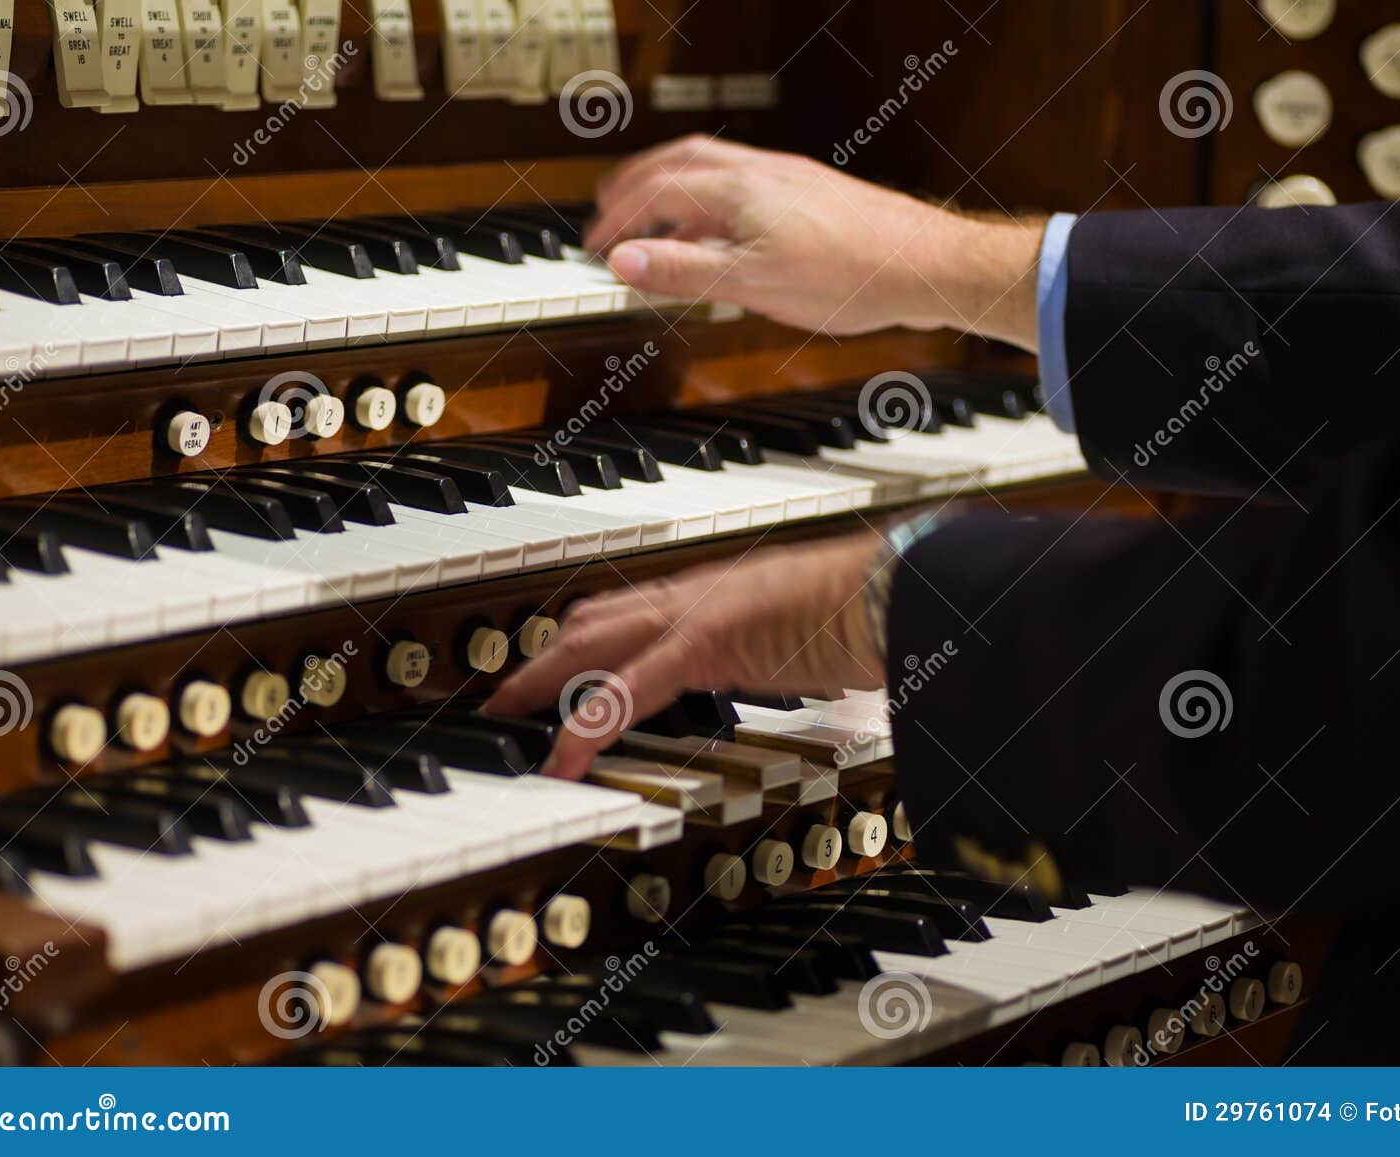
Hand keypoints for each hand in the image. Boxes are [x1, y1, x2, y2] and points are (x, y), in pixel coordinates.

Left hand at [485, 534, 884, 779]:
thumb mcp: (812, 634)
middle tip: (498, 697)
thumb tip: (805, 674)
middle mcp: (694, 594)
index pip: (628, 608)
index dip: (579, 637)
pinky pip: (627, 692)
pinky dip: (586, 727)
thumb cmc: (874, 608)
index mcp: (717, 592)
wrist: (901, 586)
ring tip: (504, 722)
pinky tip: (559, 759)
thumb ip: (792, 650)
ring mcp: (695, 613)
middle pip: (590, 622)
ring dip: (540, 683)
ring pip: (590, 645)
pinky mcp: (705, 644)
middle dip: (537, 660)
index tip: (550, 664)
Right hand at [585, 136, 1045, 346]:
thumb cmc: (851, 274)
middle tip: (610, 214)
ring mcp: (786, 178)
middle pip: (679, 163)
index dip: (618, 218)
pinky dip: (712, 199)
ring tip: (658, 221)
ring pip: (713, 169)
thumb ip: (685, 270)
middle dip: (637, 187)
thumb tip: (626, 262)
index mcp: (736, 188)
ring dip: (674, 189)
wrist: (924, 264)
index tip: (595, 244)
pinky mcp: (810, 192)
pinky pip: (742, 182)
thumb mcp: (752, 283)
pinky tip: (724, 232)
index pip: (655, 190)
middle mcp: (759, 171)